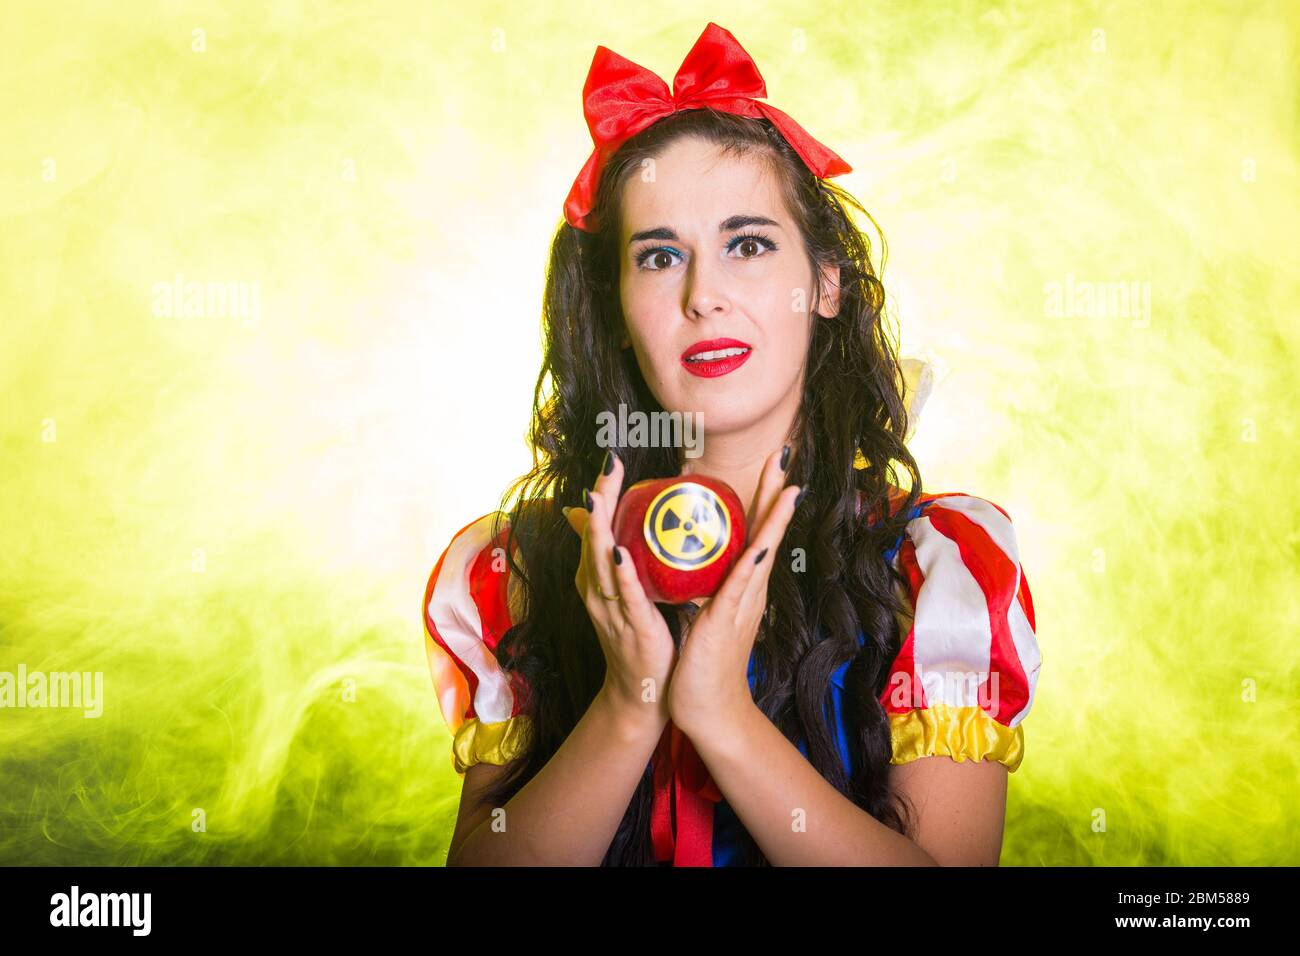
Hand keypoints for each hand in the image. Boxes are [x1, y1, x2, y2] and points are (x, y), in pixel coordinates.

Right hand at [563, 450, 676, 728]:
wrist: (640, 690)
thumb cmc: (637, 635)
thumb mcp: (624, 592)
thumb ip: (619, 559)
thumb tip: (625, 533)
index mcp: (596, 577)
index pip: (595, 526)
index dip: (602, 493)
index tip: (612, 460)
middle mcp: (596, 588)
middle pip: (593, 535)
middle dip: (600, 499)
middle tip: (609, 464)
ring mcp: (609, 607)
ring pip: (600, 560)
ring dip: (601, 526)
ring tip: (601, 494)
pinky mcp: (630, 625)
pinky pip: (624, 595)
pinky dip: (620, 572)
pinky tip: (620, 551)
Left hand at [666, 446, 803, 737]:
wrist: (709, 707)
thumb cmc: (701, 660)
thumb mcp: (697, 610)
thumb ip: (697, 582)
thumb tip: (684, 555)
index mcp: (739, 583)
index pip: (753, 530)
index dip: (763, 496)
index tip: (772, 463)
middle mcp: (748, 588)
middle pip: (766, 531)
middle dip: (775, 493)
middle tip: (784, 455)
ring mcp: (743, 604)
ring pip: (762, 551)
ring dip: (775, 518)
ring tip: (787, 486)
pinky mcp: (729, 623)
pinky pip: (740, 589)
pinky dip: (751, 564)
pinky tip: (760, 545)